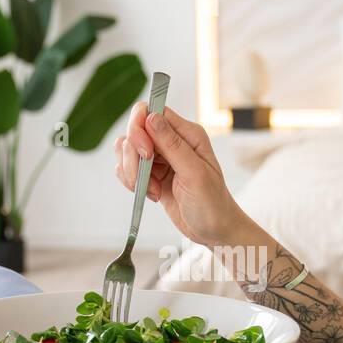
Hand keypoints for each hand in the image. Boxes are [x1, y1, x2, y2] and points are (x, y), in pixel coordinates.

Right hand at [113, 102, 249, 247]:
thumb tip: (151, 116)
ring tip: (152, 190)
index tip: (146, 153)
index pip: (152, 111)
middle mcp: (172, 141)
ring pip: (128, 150)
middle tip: (145, 178)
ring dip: (132, 172)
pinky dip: (133, 182)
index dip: (140, 127)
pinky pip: (128, 168)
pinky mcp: (152, 174)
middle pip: (135, 130)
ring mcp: (161, 158)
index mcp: (187, 134)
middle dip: (133, 156)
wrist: (214, 230)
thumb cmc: (212, 204)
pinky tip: (151, 194)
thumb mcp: (195, 174)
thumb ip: (172, 145)